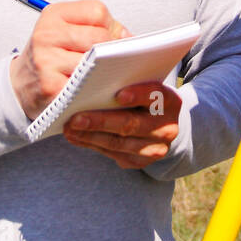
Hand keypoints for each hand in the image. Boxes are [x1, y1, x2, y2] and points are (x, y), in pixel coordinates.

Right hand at [10, 0, 129, 121]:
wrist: (20, 85)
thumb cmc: (50, 56)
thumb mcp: (67, 31)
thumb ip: (99, 28)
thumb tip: (129, 38)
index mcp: (54, 15)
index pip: (97, 12)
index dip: (111, 27)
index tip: (111, 40)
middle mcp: (46, 34)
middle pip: (98, 37)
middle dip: (111, 52)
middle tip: (113, 62)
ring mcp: (46, 60)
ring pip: (94, 62)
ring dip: (106, 72)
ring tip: (106, 76)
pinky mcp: (50, 86)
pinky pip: (85, 87)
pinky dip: (95, 90)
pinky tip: (95, 91)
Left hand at [63, 81, 182, 169]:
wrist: (159, 125)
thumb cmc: (143, 97)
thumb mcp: (144, 85)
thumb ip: (128, 81)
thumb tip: (94, 78)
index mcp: (170, 101)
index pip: (156, 96)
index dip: (138, 95)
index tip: (118, 95)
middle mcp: (167, 127)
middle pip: (131, 124)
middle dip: (101, 121)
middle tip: (75, 118)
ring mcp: (156, 148)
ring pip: (119, 143)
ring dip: (90, 136)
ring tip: (69, 128)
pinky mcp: (141, 162)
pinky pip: (113, 154)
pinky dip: (92, 144)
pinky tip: (76, 137)